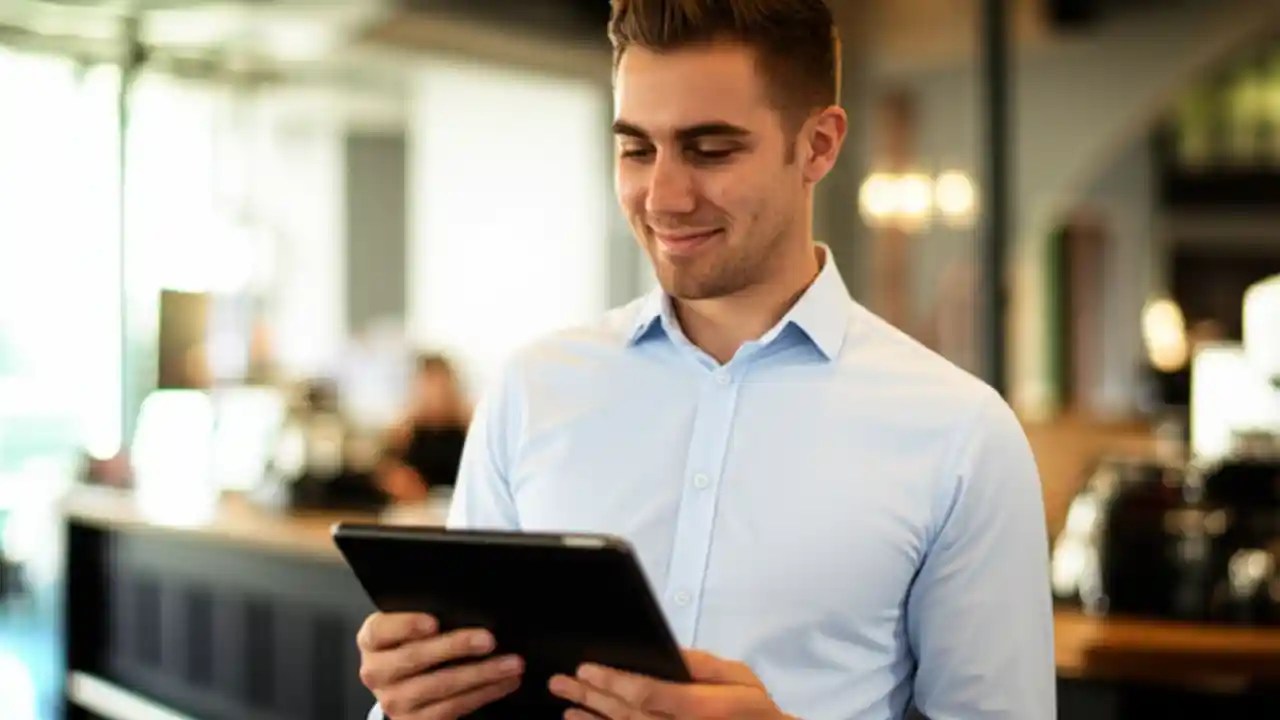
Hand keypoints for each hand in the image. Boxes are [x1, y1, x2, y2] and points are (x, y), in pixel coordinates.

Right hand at [356, 612, 523, 718]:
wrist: (404, 688)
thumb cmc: (414, 645)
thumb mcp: (410, 627)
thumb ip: (427, 617)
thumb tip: (468, 606)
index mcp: (372, 641)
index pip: (380, 631)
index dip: (406, 625)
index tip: (434, 622)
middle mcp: (377, 672)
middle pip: (415, 657)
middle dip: (456, 647)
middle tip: (488, 639)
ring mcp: (394, 701)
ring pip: (440, 686)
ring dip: (482, 674)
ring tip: (511, 663)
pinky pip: (454, 708)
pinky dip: (484, 693)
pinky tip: (504, 682)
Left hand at [548, 649, 792, 719]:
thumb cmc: (752, 709)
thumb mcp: (738, 676)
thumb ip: (702, 665)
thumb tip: (668, 653)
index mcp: (701, 707)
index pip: (648, 693)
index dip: (614, 681)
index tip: (587, 667)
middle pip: (627, 714)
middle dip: (591, 697)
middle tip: (561, 682)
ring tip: (567, 710)